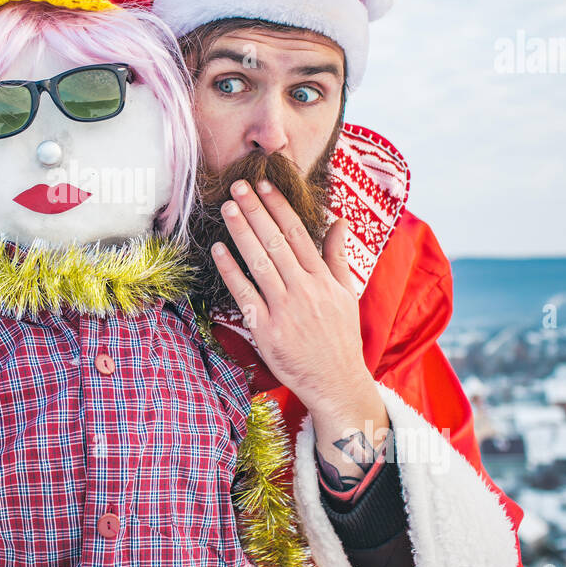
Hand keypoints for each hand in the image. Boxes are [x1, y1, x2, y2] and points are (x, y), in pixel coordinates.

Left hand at [210, 178, 376, 416]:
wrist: (336, 382)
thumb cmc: (340, 337)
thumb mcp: (347, 293)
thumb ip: (338, 256)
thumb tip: (338, 221)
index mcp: (323, 279)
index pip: (298, 233)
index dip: (279, 206)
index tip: (264, 184)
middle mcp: (304, 290)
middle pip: (275, 242)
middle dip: (255, 210)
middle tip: (237, 185)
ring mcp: (284, 310)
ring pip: (259, 262)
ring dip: (241, 232)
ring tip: (227, 208)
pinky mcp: (266, 330)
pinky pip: (244, 294)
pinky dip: (231, 271)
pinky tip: (218, 250)